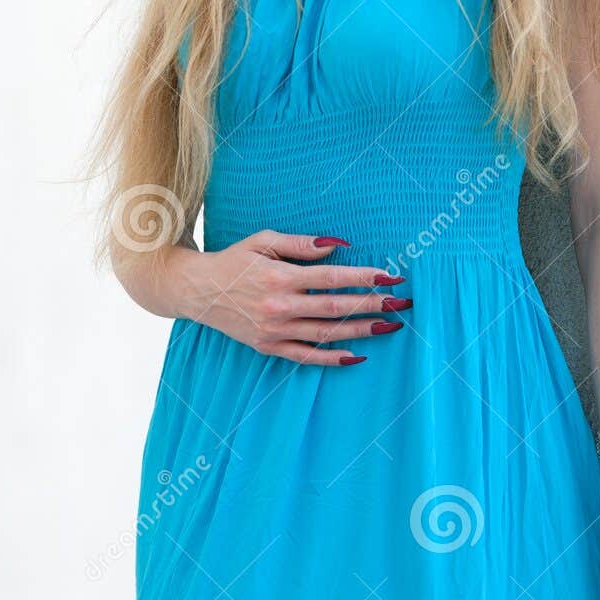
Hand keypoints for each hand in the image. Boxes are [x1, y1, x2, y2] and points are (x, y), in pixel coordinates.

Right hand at [178, 228, 410, 364]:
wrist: (198, 290)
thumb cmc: (234, 260)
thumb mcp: (264, 241)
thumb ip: (301, 243)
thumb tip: (337, 245)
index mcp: (280, 276)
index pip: (331, 278)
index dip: (364, 277)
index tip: (391, 275)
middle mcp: (279, 306)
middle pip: (335, 308)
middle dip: (372, 305)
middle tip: (402, 303)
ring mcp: (274, 330)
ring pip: (326, 334)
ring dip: (361, 331)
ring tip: (389, 326)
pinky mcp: (268, 347)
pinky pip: (305, 356)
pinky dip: (332, 358)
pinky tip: (356, 356)